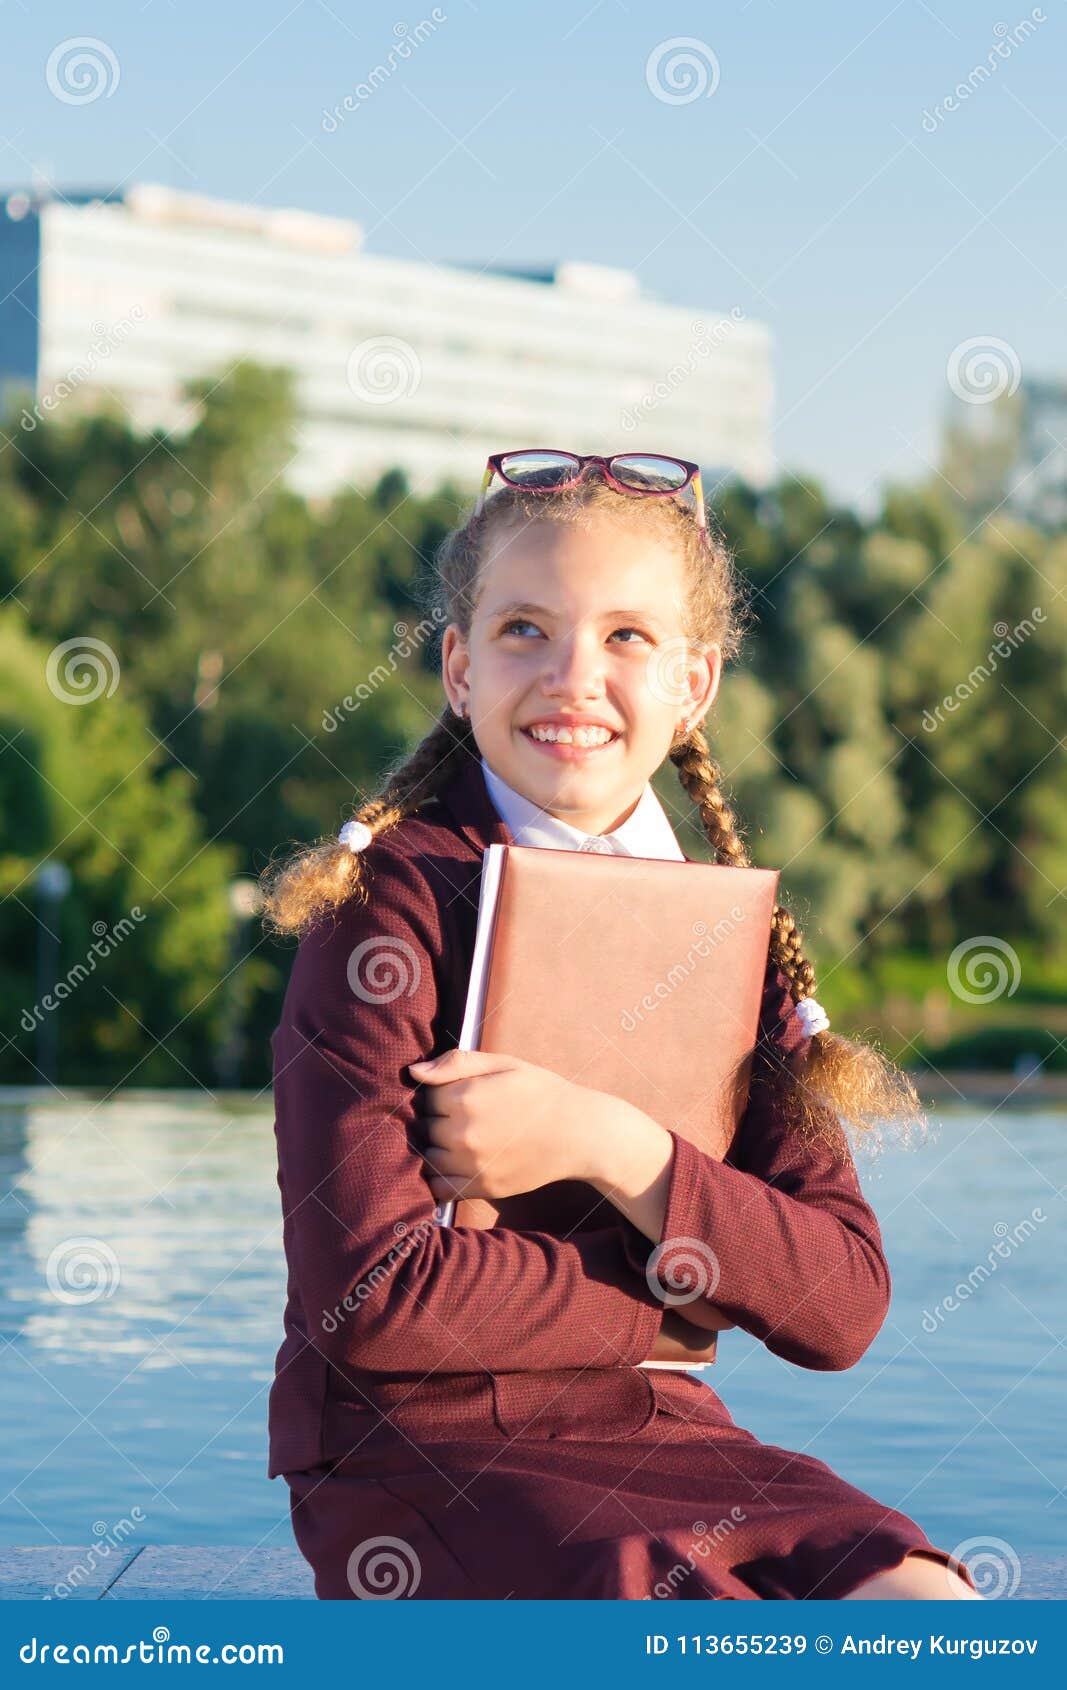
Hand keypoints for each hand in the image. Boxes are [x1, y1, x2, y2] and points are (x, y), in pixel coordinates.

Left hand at [408, 1049, 605, 1202]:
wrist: (578, 1132)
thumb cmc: (540, 1091)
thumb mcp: (502, 1064)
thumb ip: (456, 1063)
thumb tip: (413, 1073)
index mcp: (465, 1097)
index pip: (426, 1095)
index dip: (439, 1093)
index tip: (458, 1094)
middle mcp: (463, 1133)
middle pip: (425, 1127)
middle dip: (437, 1120)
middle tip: (464, 1116)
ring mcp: (471, 1164)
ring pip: (428, 1157)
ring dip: (437, 1148)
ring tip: (463, 1139)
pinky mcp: (482, 1188)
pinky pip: (439, 1188)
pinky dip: (439, 1178)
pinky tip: (454, 1166)